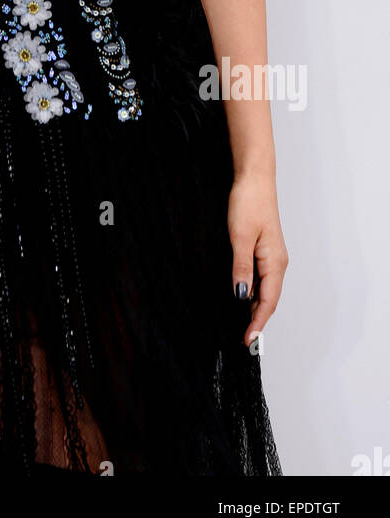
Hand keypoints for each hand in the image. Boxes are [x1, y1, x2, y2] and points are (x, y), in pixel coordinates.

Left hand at [227, 172, 287, 347]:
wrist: (254, 178)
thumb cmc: (249, 203)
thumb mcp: (240, 237)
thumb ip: (241, 268)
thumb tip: (240, 296)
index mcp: (274, 262)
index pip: (268, 301)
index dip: (257, 322)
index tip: (247, 339)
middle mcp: (277, 262)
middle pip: (269, 299)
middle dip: (257, 320)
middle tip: (243, 339)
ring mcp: (271, 256)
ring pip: (265, 289)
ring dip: (255, 307)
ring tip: (241, 324)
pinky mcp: (264, 248)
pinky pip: (261, 277)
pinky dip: (253, 291)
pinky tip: (242, 295)